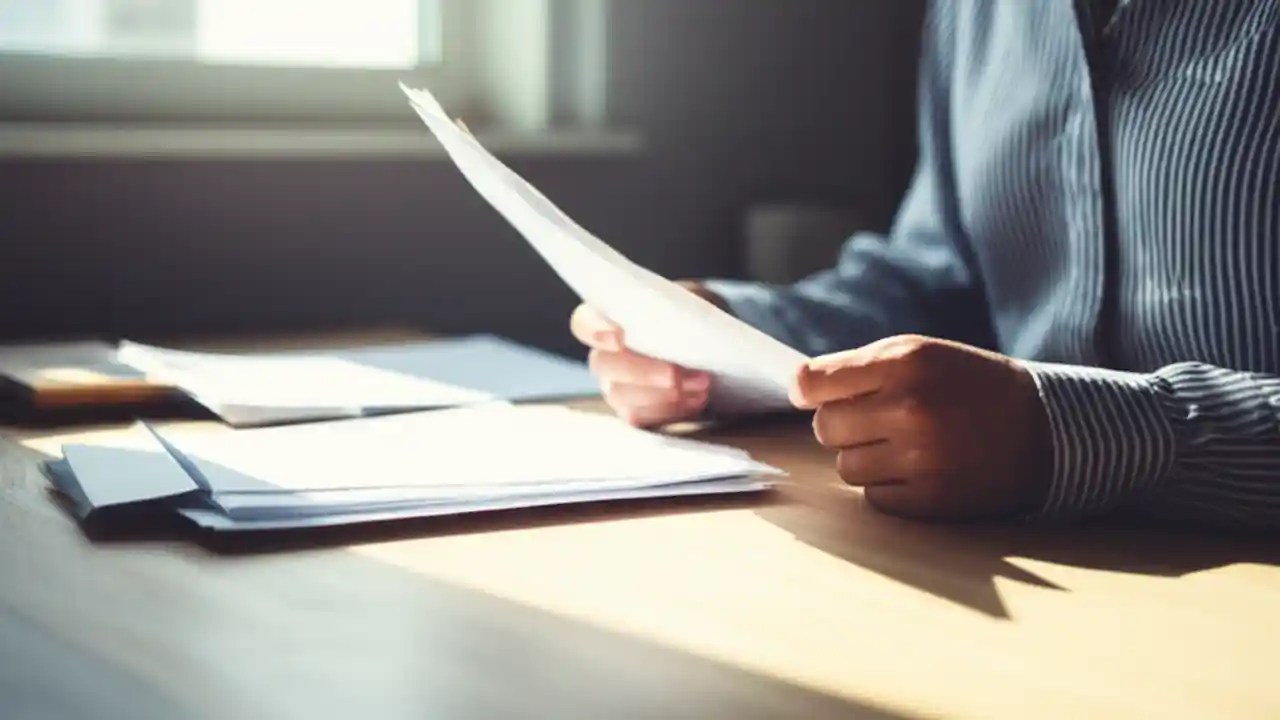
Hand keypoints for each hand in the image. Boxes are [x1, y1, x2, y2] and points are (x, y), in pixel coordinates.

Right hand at [570, 283, 724, 426]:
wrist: (712, 350)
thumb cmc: (694, 319)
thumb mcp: (693, 303)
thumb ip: (680, 310)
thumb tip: (682, 327)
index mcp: (609, 319)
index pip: (583, 323)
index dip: (596, 331)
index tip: (620, 337)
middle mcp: (605, 355)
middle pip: (603, 365)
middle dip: (641, 371)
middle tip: (674, 374)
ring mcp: (615, 387)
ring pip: (621, 396)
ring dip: (663, 393)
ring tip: (700, 383)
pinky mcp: (634, 412)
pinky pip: (641, 417)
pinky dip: (671, 409)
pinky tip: (696, 397)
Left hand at [789, 335, 1051, 520]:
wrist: (1044, 429)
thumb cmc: (968, 385)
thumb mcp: (922, 354)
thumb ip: (859, 367)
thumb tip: (797, 389)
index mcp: (905, 363)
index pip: (815, 383)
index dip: (808, 390)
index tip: (812, 394)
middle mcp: (910, 408)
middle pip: (824, 428)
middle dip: (842, 424)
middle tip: (875, 419)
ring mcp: (920, 457)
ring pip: (845, 467)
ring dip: (863, 457)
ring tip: (902, 444)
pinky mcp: (930, 498)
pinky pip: (873, 497)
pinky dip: (888, 486)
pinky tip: (919, 469)